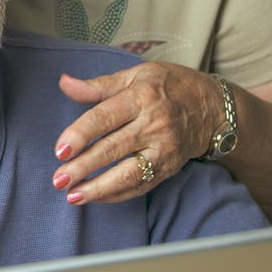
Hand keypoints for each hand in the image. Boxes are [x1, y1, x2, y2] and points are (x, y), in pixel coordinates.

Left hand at [52, 62, 219, 203]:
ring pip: (128, 173)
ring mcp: (163, 149)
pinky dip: (117, 194)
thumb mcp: (136, 74)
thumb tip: (64, 82)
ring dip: (99, 188)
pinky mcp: (169, 167)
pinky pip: (141, 185)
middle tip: (58, 179)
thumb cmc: (169, 86)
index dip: (80, 134)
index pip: (105, 117)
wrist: (213, 107)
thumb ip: (98, 85)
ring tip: (73, 196)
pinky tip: (95, 197)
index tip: (60, 150)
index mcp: (141, 97)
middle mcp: (153, 124)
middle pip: (113, 149)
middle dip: (83, 167)